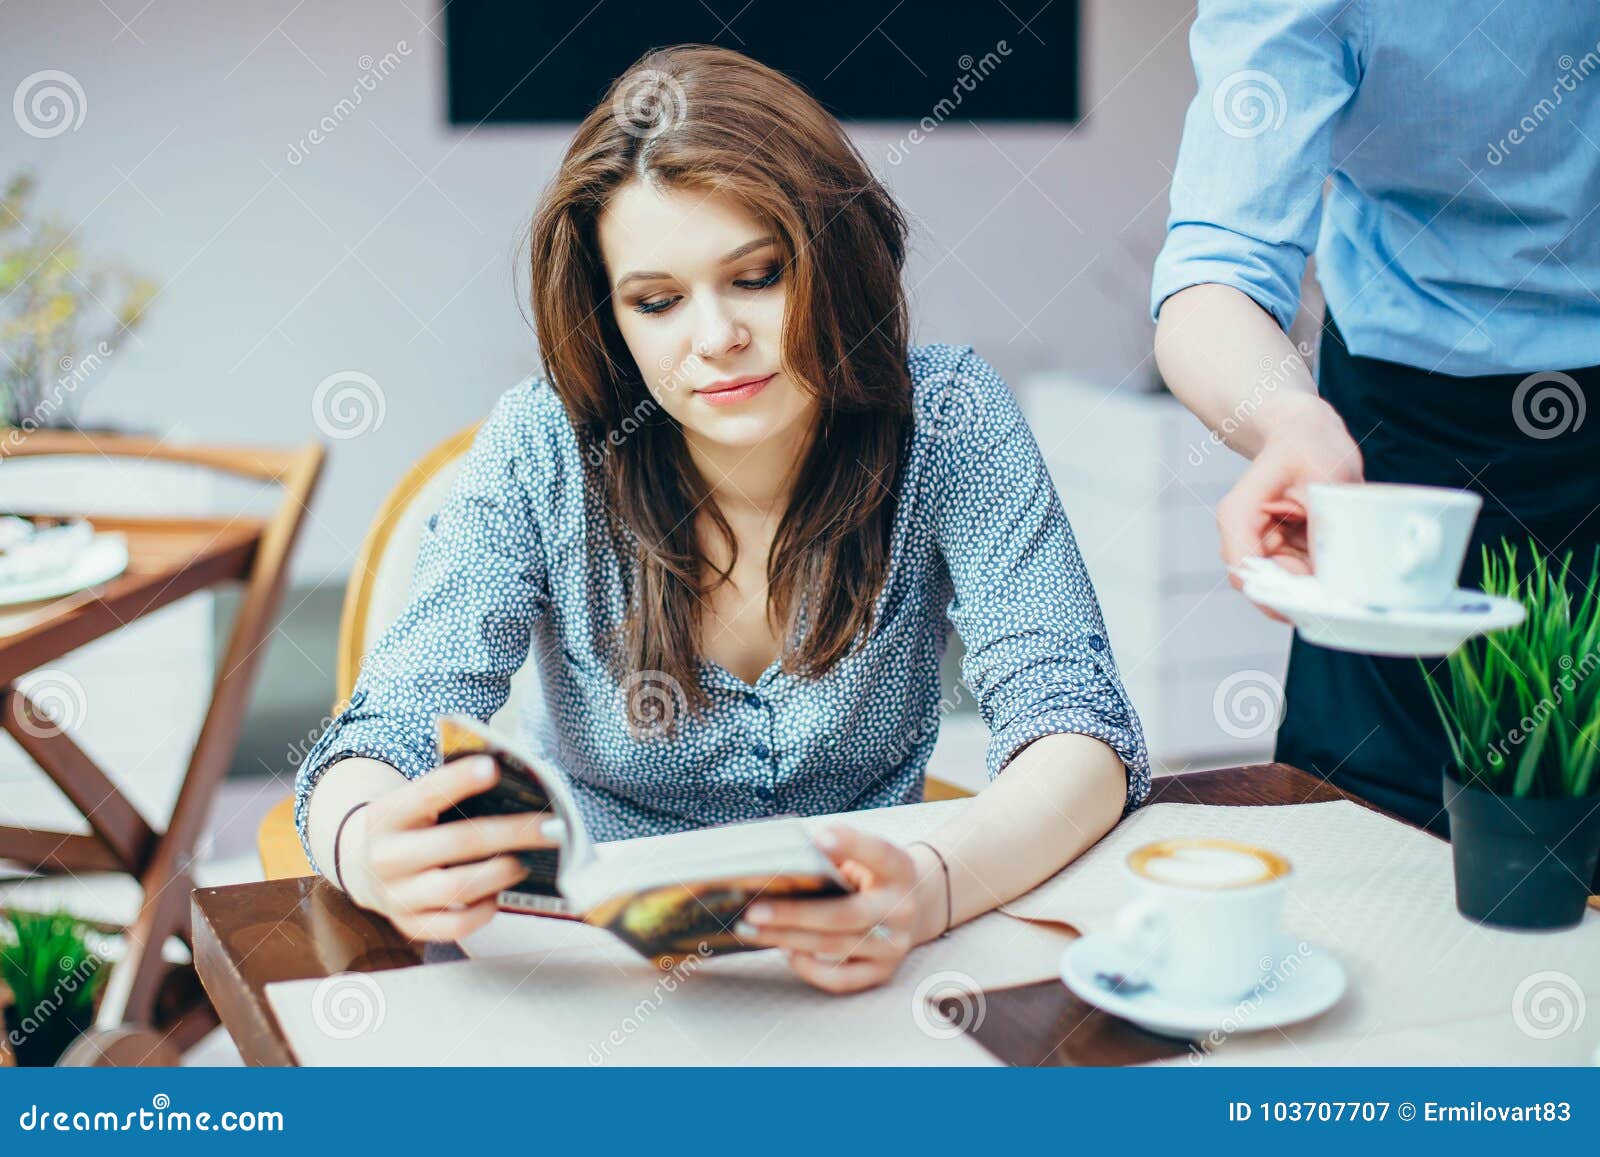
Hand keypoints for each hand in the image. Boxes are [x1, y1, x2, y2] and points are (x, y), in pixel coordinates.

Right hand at [339, 754, 560, 942]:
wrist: (363, 865)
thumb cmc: (410, 825)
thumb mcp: (413, 801)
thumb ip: (450, 792)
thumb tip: (513, 781)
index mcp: (387, 815)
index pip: (425, 794)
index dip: (460, 780)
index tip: (495, 769)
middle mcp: (387, 857)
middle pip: (458, 842)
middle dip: (511, 833)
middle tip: (550, 828)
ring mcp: (396, 896)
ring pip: (458, 887)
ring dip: (501, 873)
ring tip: (526, 863)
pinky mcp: (410, 925)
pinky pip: (455, 925)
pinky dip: (483, 911)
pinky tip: (498, 895)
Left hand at [733, 825, 944, 993]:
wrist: (917, 905)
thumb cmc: (874, 875)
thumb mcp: (865, 857)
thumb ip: (837, 856)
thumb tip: (788, 864)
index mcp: (900, 870)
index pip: (878, 853)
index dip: (850, 845)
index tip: (817, 839)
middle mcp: (902, 909)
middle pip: (845, 914)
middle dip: (795, 913)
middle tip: (755, 909)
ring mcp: (895, 945)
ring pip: (835, 946)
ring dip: (789, 939)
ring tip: (753, 930)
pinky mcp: (883, 972)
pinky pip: (842, 979)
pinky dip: (810, 969)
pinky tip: (786, 951)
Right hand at [1217, 396, 1362, 612]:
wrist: (1305, 430)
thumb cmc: (1309, 443)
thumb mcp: (1325, 478)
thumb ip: (1323, 528)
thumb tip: (1334, 575)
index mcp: (1239, 516)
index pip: (1245, 571)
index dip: (1278, 593)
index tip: (1318, 598)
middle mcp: (1244, 535)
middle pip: (1267, 585)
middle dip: (1305, 590)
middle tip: (1345, 584)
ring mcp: (1262, 544)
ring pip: (1288, 585)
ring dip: (1318, 580)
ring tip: (1346, 554)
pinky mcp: (1281, 549)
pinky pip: (1302, 575)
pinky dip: (1324, 572)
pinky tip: (1341, 552)